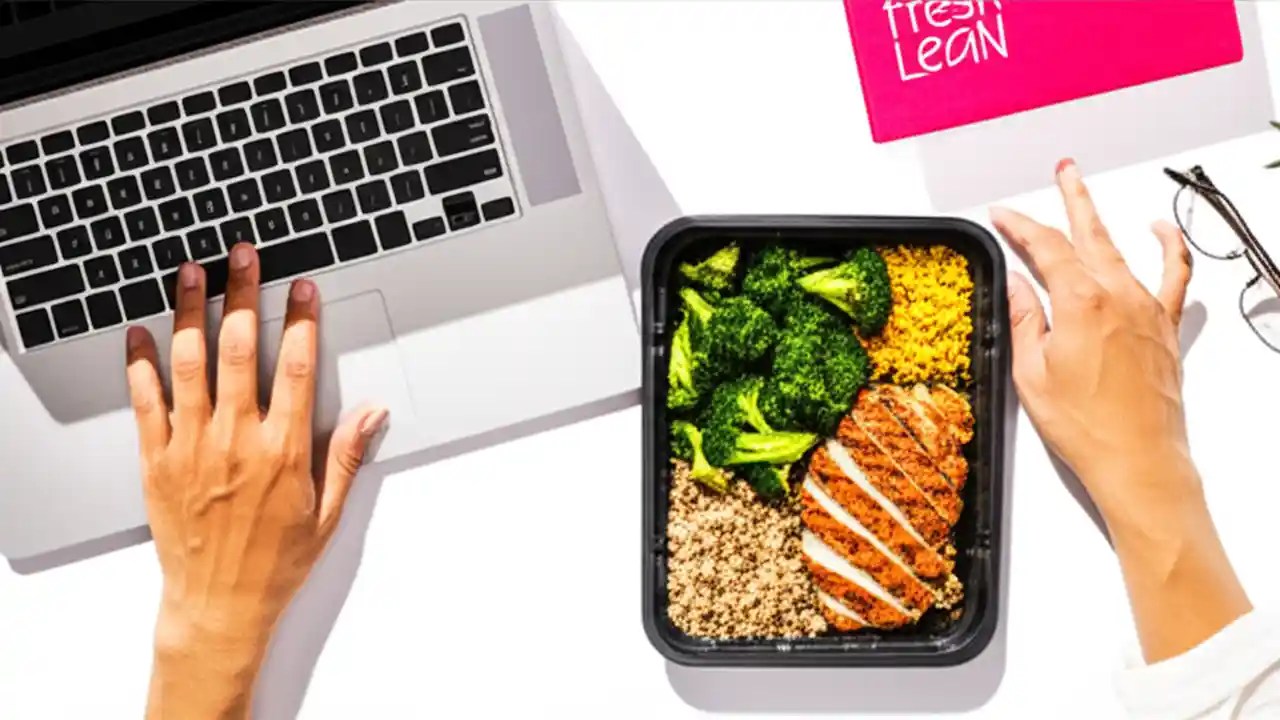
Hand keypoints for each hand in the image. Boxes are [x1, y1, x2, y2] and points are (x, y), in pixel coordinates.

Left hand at [125, 243, 387, 717]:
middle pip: (241, 350)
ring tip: (192, 273)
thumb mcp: (328, 513)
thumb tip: (373, 412)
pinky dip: (140, 364)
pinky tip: (139, 333)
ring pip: (190, 364)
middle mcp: (238, 441)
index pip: (298, 368)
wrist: (217, 605)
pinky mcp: (157, 461)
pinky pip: (146, 402)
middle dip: (243, 295)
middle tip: (243, 256)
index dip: (301, 321)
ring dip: (190, 312)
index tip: (301, 288)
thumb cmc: (275, 563)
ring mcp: (193, 448)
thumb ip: (347, 456)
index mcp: (285, 451)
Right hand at [992, 159, 1194, 522]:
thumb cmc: (1085, 426)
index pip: (1043, 248)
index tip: (1001, 217)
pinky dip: (1169, 248)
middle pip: (1088, 234)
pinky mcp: (1163, 327)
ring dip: (1100, 218)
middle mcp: (1118, 297)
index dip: (1019, 227)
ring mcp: (1146, 309)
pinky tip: (1159, 230)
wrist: (1138, 459)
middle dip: (1070, 199)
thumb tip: (1015, 283)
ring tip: (1086, 194)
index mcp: (1080, 304)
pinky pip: (1173, 276)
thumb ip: (1023, 319)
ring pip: (1120, 249)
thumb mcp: (1032, 372)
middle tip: (1061, 171)